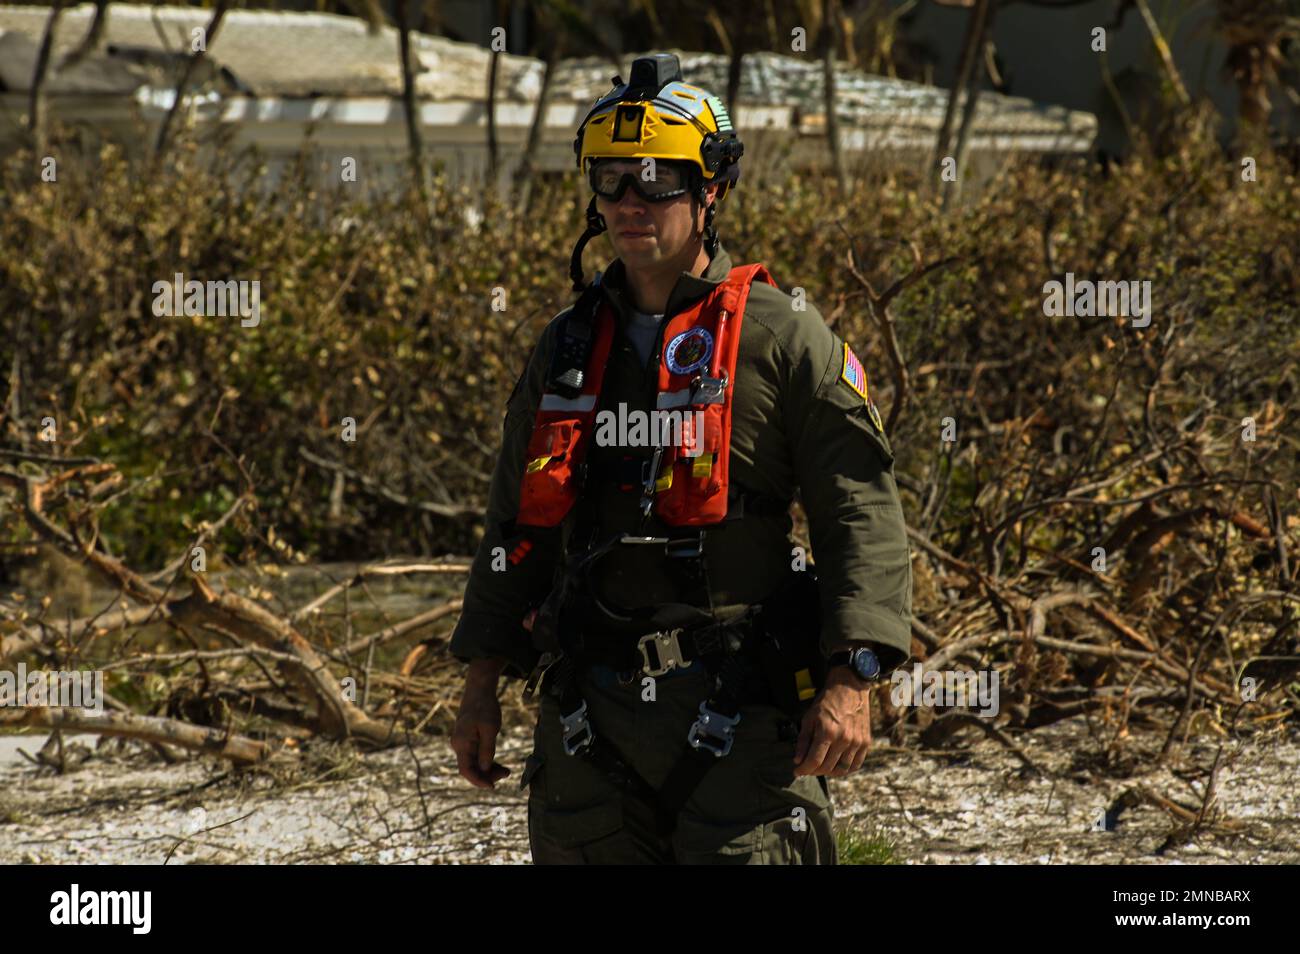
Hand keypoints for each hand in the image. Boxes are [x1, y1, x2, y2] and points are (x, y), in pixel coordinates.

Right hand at [451, 658, 510, 788]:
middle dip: (487, 775)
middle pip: (470, 768)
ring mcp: (462, 742)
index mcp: (461, 743)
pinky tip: (499, 765)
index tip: (492, 786)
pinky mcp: (468, 740)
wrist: (479, 690)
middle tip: (506, 774)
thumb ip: (487, 749)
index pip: (466, 770)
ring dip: (488, 769)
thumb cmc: (485, 707)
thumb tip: (486, 769)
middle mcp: (459, 745)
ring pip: (473, 763)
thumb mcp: (490, 728)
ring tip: (506, 771)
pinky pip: (475, 756)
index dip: (478, 780)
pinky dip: (486, 761)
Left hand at [793, 667, 872, 776]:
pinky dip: (845, 769)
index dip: (803, 770)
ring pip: (841, 769)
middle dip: (813, 771)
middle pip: (827, 767)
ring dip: (828, 772)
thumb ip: (803, 740)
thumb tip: (798, 760)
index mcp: (827, 732)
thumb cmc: (827, 702)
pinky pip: (856, 764)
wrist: (850, 688)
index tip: (797, 771)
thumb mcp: (809, 717)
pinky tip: (836, 765)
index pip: (814, 761)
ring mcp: (857, 742)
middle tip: (807, 768)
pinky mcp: (866, 742)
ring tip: (820, 767)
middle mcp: (844, 739)